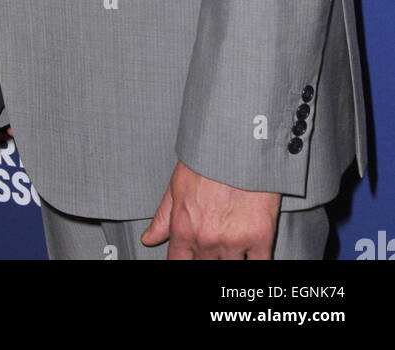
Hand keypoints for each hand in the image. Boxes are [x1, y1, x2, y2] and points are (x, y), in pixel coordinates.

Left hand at [140, 160, 280, 259]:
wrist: (237, 141)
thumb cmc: (207, 158)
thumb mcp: (176, 184)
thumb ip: (163, 217)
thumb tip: (148, 238)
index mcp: (184, 228)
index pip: (178, 264)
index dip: (183, 263)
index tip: (189, 259)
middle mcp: (207, 239)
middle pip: (205, 267)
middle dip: (207, 258)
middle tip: (213, 243)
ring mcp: (234, 241)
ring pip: (231, 269)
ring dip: (230, 259)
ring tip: (231, 243)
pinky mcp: (260, 237)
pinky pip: (259, 265)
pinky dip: (256, 262)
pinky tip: (252, 255)